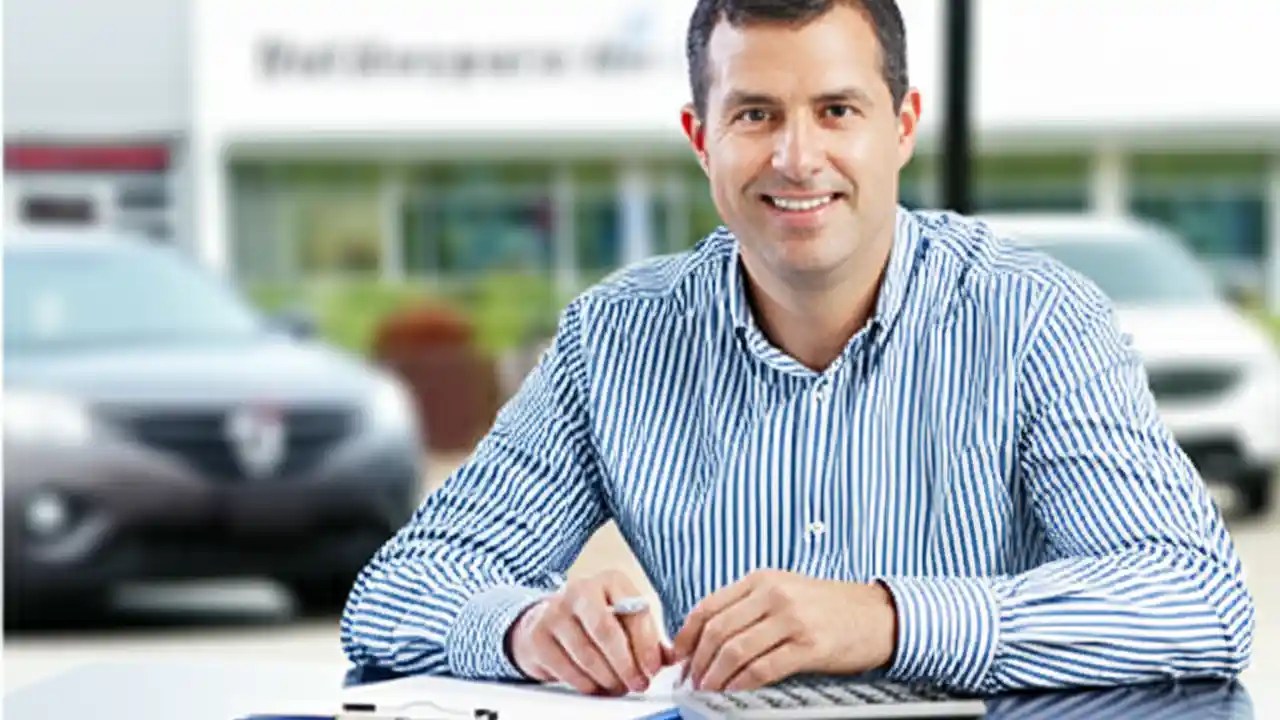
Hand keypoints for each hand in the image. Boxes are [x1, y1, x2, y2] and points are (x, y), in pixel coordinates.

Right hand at [506, 570, 671, 695]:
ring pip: (587, 654)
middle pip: (607, 632)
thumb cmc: (594, 619)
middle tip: (638, 683)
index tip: (653, 668)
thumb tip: (670, 657)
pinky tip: (597, 686)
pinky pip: (568, 669)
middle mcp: (580, 589)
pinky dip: (587, 684)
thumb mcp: (624, 619)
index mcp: (610, 581)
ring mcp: (555, 611)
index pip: (634, 612)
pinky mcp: (539, 636)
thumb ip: (648, 637)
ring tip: (619, 687)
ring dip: (608, 678)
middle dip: (626, 664)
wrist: (546, 620)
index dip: (646, 645)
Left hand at [671, 570, 897, 691]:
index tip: (678, 657)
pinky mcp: (809, 646)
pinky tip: (734, 691)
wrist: (879, 615)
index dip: (686, 636)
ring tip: (709, 690)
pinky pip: (763, 669)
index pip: (708, 606)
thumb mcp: (785, 591)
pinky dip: (741, 684)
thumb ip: (749, 607)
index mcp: (762, 579)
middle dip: (698, 661)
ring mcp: (792, 618)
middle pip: (717, 630)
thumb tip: (708, 638)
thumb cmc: (831, 607)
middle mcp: (774, 594)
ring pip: (735, 650)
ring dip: (715, 676)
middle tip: (692, 680)